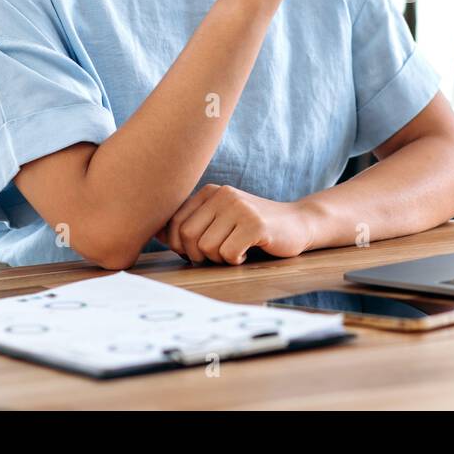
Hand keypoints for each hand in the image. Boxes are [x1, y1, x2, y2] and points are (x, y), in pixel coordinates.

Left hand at [154, 183, 315, 264]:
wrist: (297, 224)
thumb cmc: (252, 229)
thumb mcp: (219, 222)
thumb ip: (190, 224)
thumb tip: (156, 233)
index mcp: (209, 192)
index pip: (174, 224)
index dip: (179, 246)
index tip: (197, 251)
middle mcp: (222, 194)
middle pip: (187, 237)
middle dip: (199, 255)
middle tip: (220, 254)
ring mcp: (240, 207)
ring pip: (207, 248)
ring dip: (220, 259)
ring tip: (236, 251)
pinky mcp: (255, 223)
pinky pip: (229, 253)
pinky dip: (237, 261)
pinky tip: (248, 253)